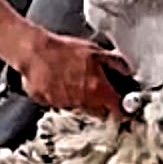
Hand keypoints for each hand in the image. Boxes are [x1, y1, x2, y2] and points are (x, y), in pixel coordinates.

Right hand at [13, 27, 132, 119]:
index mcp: (98, 89)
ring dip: (81, 99)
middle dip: (101, 105)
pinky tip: (59, 81)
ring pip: (80, 109)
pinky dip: (62, 96)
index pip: (117, 111)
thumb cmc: (63, 50)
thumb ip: (114, 62)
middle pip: (99, 113)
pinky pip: (61, 104)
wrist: (35, 51)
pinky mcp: (50, 104)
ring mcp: (65, 104)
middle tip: (97, 90)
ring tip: (74, 79)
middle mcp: (83, 102)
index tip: (122, 108)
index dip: (122, 110)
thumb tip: (128, 70)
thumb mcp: (95, 50)